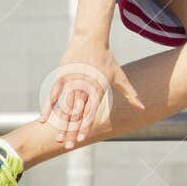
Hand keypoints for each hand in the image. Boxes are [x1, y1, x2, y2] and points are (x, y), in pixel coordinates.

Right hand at [42, 33, 142, 147]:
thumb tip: (142, 108)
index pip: (91, 111)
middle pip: (77, 113)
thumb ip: (130, 94)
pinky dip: (48, 107)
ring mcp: (71, 82)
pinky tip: (44, 119)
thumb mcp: (120, 76)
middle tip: (68, 146)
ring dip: (61, 123)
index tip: (82, 140)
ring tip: (58, 138)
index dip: (86, 126)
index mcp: (97, 88)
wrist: (91, 39)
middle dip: (72, 130)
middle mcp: (83, 87)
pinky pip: (53, 95)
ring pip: (65, 107)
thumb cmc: (107, 59)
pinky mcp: (61, 76)